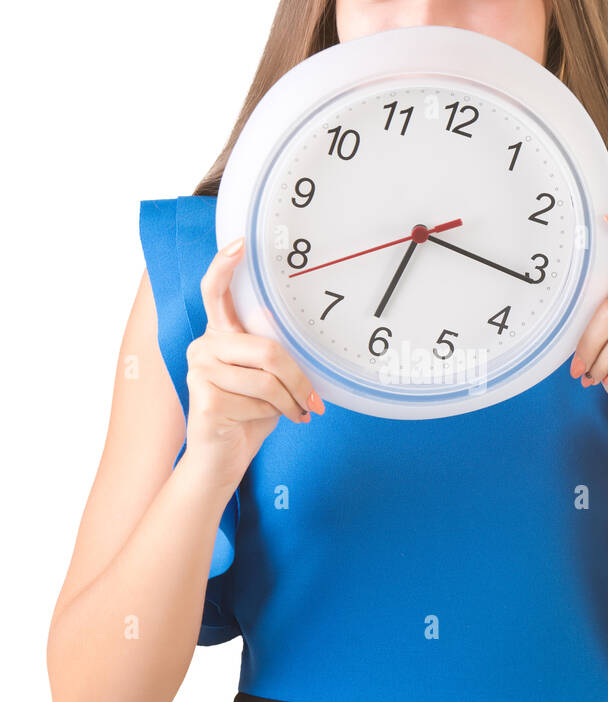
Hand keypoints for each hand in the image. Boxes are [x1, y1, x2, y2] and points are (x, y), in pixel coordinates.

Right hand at [183, 237, 324, 492]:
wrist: (224, 458)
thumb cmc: (250, 412)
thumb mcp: (268, 377)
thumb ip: (272, 350)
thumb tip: (282, 327)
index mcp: (220, 333)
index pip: (216, 291)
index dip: (225, 266)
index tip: (241, 243)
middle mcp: (204, 345)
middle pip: (266, 347)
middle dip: (298, 377)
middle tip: (314, 400)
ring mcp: (199, 370)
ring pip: (266, 377)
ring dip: (292, 400)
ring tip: (299, 413)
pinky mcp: (203, 397)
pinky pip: (258, 400)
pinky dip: (278, 414)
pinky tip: (278, 421)